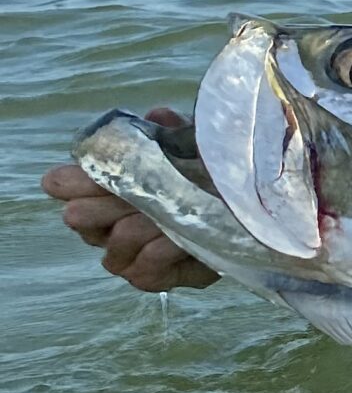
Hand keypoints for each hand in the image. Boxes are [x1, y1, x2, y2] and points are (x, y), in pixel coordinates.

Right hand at [40, 106, 220, 292]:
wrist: (245, 214)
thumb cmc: (207, 175)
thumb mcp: (194, 146)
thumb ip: (176, 131)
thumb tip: (159, 116)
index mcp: (104, 188)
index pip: (65, 185)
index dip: (73, 180)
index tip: (90, 172)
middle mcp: (106, 224)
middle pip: (81, 218)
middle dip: (101, 205)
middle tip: (128, 194)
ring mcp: (127, 253)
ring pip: (113, 246)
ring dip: (137, 229)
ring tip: (163, 215)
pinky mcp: (154, 276)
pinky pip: (143, 271)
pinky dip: (157, 254)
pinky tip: (175, 240)